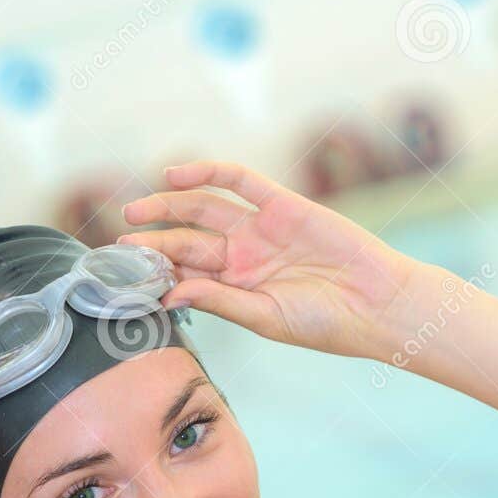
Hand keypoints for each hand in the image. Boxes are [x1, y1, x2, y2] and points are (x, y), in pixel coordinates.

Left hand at [118, 159, 422, 360]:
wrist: (378, 305)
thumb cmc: (328, 323)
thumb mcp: (265, 318)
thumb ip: (219, 301)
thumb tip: (171, 290)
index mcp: (240, 290)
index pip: (188, 274)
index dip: (156, 271)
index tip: (123, 275)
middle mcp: (246, 257)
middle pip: (189, 240)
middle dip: (153, 240)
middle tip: (120, 242)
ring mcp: (262, 229)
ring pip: (204, 209)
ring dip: (169, 205)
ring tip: (135, 210)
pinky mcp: (282, 204)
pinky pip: (239, 181)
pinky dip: (207, 173)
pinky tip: (174, 176)